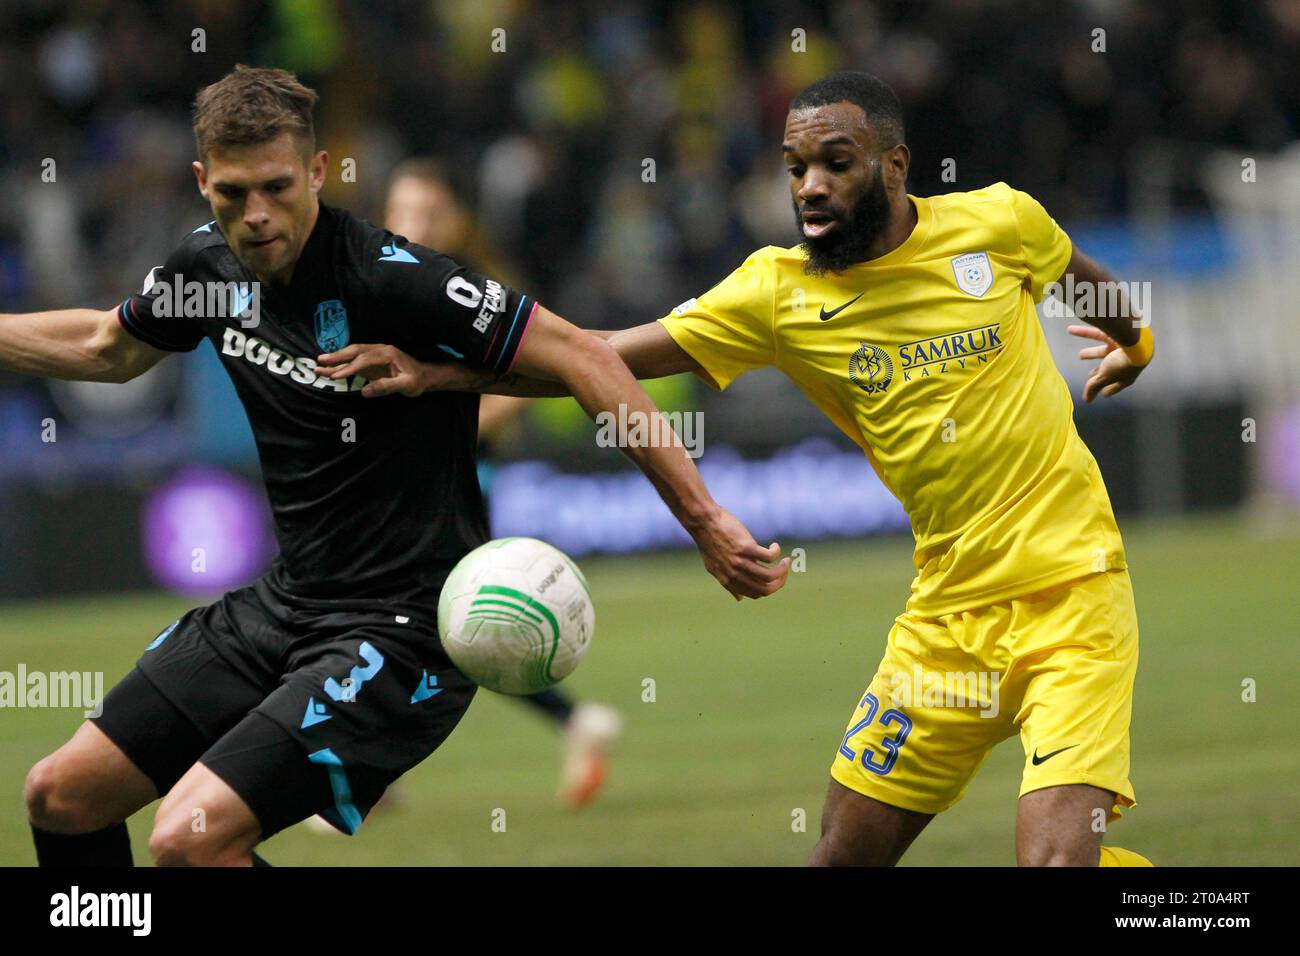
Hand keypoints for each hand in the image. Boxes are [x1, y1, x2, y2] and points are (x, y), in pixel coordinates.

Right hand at [316, 343, 467, 397]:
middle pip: (355, 351)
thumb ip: (386, 387)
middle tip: (320, 362)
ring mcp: (375, 354)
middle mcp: (379, 350)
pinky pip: (355, 360)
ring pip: (353, 353)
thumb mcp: (406, 386)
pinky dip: (342, 363)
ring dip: (336, 358)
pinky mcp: (372, 361)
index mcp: (387, 354)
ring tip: (320, 363)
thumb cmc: (417, 380)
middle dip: (337, 357)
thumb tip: (364, 392)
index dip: (349, 367)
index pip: (364, 360)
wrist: (425, 376)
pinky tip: (331, 368)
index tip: (336, 376)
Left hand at [688, 506, 790, 599]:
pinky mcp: (746, 547)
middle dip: (780, 582)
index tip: (775, 578)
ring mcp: (740, 561)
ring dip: (783, 569)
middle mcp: (734, 574)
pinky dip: (776, 552)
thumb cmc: (710, 542)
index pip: (756, 594)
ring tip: (786, 561)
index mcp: (728, 581)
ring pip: (770, 575)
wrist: (703, 522)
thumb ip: (728, 583)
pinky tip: (775, 547)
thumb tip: (740, 598)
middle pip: (766, 588)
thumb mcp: (714, 568)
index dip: (769, 588)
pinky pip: (769, 557)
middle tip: (785, 570)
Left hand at [1068, 324, 1145, 402]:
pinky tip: (1070, 330)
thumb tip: (1087, 400)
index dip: (1109, 390)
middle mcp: (1126, 362)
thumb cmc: (1122, 363)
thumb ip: (1093, 387)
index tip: (1103, 393)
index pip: (1116, 386)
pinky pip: (1099, 333)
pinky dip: (1084, 332)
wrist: (1136, 341)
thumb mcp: (1105, 377)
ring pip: (1104, 351)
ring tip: (1080, 355)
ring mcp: (1122, 348)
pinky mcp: (1118, 334)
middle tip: (1091, 374)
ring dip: (1091, 353)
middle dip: (1100, 371)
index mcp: (1126, 376)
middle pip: (1110, 368)